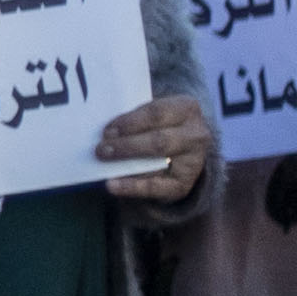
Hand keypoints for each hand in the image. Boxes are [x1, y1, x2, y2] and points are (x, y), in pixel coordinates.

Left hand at [94, 91, 212, 210]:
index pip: (157, 113)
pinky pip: (157, 187)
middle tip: (101, 149)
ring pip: (158, 163)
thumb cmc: (156, 125)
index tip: (107, 130)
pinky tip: (112, 185)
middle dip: (127, 145)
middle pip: (158, 140)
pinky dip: (132, 187)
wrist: (179, 151)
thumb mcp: (150, 115)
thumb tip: (105, 132)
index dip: (130, 122)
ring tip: (104, 164)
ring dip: (126, 164)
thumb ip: (133, 119)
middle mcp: (195, 134)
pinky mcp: (184, 184)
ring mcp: (193, 160)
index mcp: (186, 108)